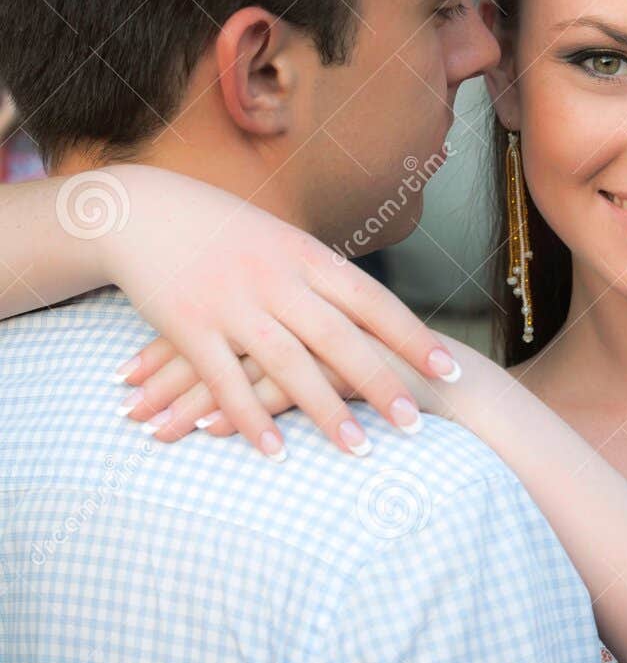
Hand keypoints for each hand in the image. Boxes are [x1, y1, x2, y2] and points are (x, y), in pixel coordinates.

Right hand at [104, 165, 463, 457]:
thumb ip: (320, 276)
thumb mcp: (279, 241)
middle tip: (414, 426)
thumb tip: (369, 311)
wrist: (142, 210)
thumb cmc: (221, 231)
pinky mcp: (190, 324)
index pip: (371, 300)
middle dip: (380, 383)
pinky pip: (225, 379)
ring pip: (288, 364)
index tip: (448, 370)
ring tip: (358, 451)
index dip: (411, 337)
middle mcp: (276, 277)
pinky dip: (251, 418)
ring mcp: (233, 301)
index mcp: (306, 255)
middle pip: (338, 337)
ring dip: (325, 411)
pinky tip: (277, 452)